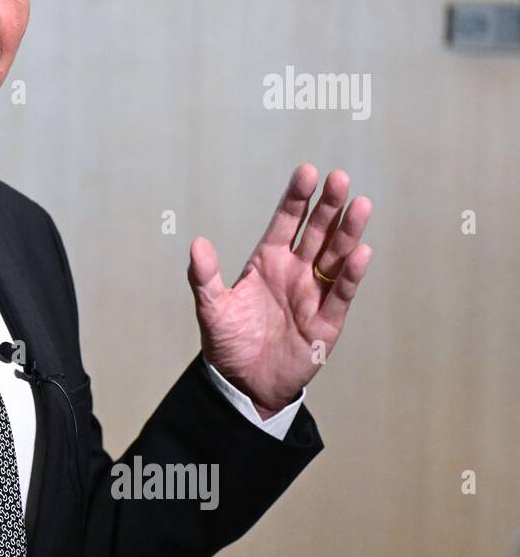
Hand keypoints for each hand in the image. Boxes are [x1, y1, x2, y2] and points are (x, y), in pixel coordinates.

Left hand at [187, 164, 372, 415]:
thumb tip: (196, 244)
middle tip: (340, 179)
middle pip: (316, 232)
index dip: (296, 198)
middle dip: (328, 206)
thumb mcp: (211, 309)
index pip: (285, 222)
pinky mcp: (327, 321)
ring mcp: (313, 294)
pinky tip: (359, 252)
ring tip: (359, 205)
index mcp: (267, 262)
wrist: (244, 384)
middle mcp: (295, 272)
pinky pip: (341, 293)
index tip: (307, 172)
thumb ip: (204, 277)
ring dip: (347, 232)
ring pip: (335, 256)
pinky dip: (350, 274)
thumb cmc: (228, 343)